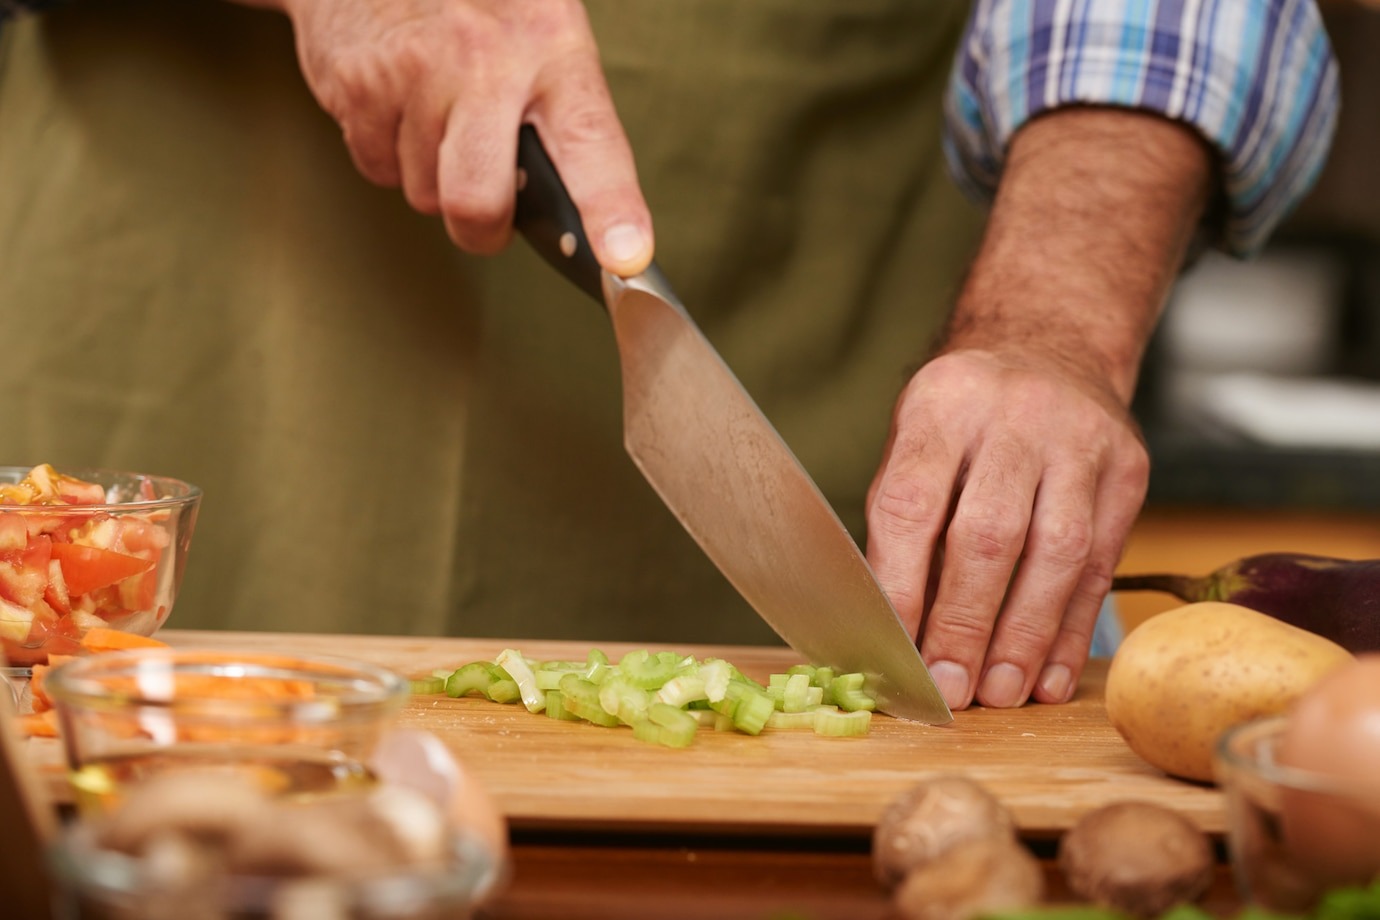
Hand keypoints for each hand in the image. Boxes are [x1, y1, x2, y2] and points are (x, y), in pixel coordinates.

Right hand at [252, 0, 653, 273]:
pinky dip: (390, 155)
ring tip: (440, 120)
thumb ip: (564, 117)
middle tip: (489, 215)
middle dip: (482, 230)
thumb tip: (586, 221)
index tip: (625, 260)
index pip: (592, 145)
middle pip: (477, 203)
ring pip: (425, 195)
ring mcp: (414, 72)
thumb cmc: (482, 5)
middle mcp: (484, 62)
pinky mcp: (358, 84)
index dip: (610, 210)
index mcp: (552, 50)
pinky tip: (402, 108)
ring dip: (433, 180)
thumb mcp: (545, 32)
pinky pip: (378, 168)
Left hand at [865, 107, 1211, 710]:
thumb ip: (903, 522)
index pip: (913, 503)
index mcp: (942, 404)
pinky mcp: (1128, 470)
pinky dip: (1072, 629)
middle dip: (966, 624)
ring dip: (1024, 638)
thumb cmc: (962, 416)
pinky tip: (1049, 675)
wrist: (1050, 346)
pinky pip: (1101, 564)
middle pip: (990, 535)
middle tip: (951, 689)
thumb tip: (892, 630)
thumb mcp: (916, 438)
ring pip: (1057, 555)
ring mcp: (1081, 440)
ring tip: (999, 694)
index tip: (894, 651)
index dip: (904, 585)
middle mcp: (1015, 415)